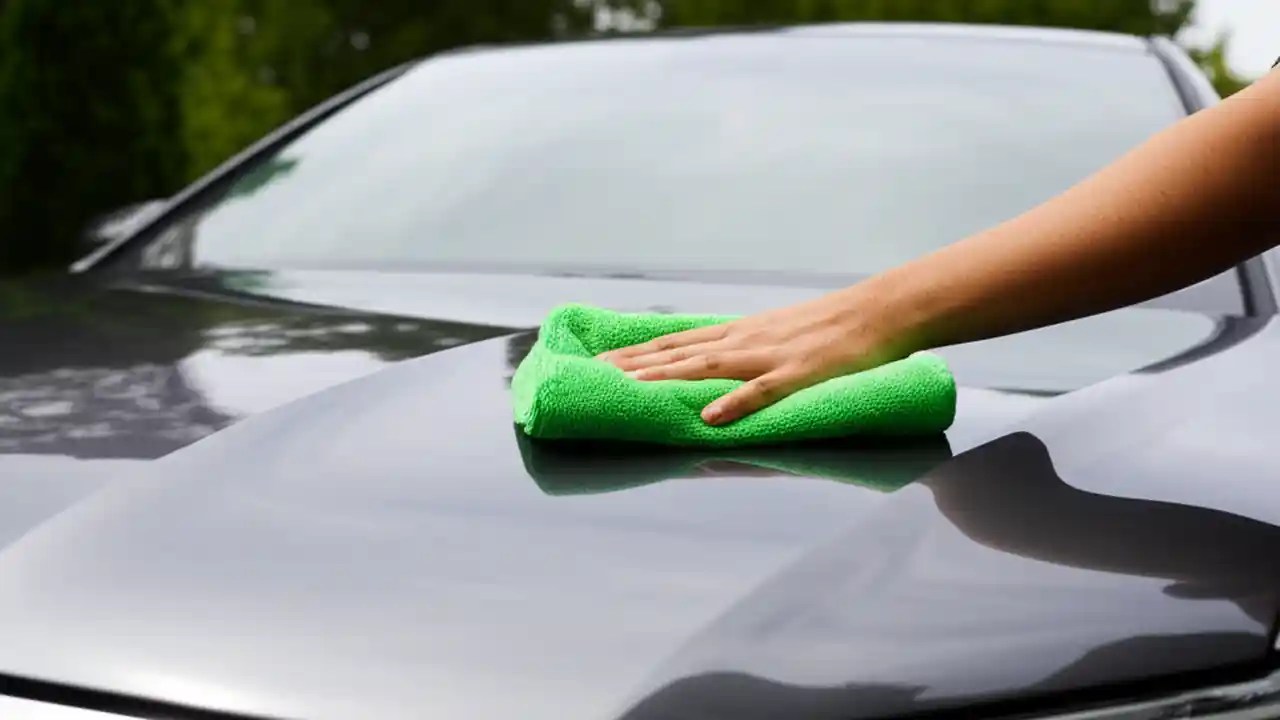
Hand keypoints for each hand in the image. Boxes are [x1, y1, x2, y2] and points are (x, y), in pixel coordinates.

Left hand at [598, 288, 909, 425]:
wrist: (877, 311)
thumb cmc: (828, 326)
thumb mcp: (775, 332)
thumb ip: (741, 347)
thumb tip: (707, 363)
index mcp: (740, 331)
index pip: (677, 341)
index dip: (638, 353)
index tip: (602, 361)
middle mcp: (745, 339)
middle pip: (682, 353)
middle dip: (637, 365)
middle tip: (597, 374)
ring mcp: (771, 356)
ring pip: (710, 368)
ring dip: (669, 378)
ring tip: (633, 389)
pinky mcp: (799, 373)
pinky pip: (764, 391)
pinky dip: (736, 403)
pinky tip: (711, 418)